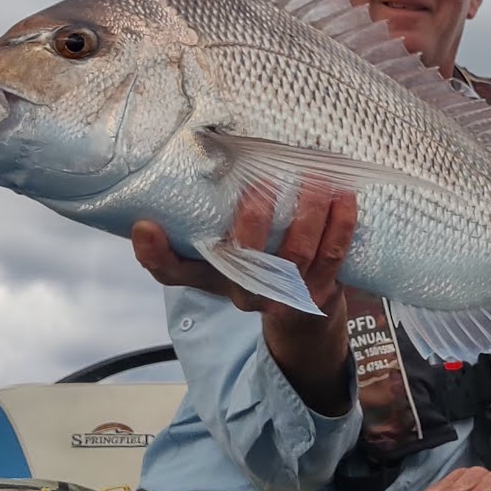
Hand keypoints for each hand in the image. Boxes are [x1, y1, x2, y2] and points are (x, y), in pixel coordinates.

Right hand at [130, 179, 356, 318]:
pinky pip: (332, 256)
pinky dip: (340, 224)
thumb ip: (196, 223)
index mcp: (213, 277)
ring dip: (307, 214)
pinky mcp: (321, 291)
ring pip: (296, 256)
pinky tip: (344, 195)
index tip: (146, 225)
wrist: (300, 312)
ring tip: (315, 178)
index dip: (155, 253)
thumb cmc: (254, 267)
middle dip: (254, 220)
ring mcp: (286, 296)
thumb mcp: (221, 251)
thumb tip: (170, 185)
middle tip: (263, 182)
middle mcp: (245, 292)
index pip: (173, 271)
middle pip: (245, 261)